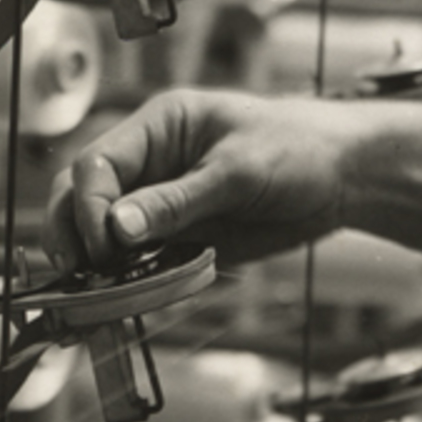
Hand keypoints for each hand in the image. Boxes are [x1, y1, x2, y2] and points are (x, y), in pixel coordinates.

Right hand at [44, 87, 351, 273]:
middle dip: (78, 236)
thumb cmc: (299, 148)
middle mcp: (152, 162)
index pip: (97, 164)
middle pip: (84, 199)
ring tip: (108, 293)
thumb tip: (116, 226)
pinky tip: (134, 296)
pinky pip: (137, 262)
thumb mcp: (240, 170)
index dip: (90, 206)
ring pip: (103, 236)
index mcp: (160, 125)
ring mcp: (162, 202)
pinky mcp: (179, 236)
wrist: (343, 177)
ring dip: (99, 265)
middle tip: (92, 275)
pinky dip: (129, 281)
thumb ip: (179, 199)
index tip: (104, 244)